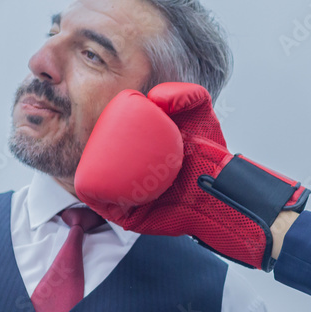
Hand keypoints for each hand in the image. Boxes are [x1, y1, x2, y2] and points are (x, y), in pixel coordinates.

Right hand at [74, 82, 308, 270]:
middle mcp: (133, 176)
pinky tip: (93, 177)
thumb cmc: (211, 153)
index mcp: (143, 153)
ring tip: (94, 153)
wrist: (222, 190)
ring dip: (88, 168)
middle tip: (98, 134)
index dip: (104, 126)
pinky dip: (93, 192)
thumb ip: (184, 93)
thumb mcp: (200, 113)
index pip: (115, 138)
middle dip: (91, 147)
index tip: (106, 115)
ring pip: (98, 182)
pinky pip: (103, 205)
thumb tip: (153, 97)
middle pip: (101, 160)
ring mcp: (129, 198)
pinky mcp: (129, 218)